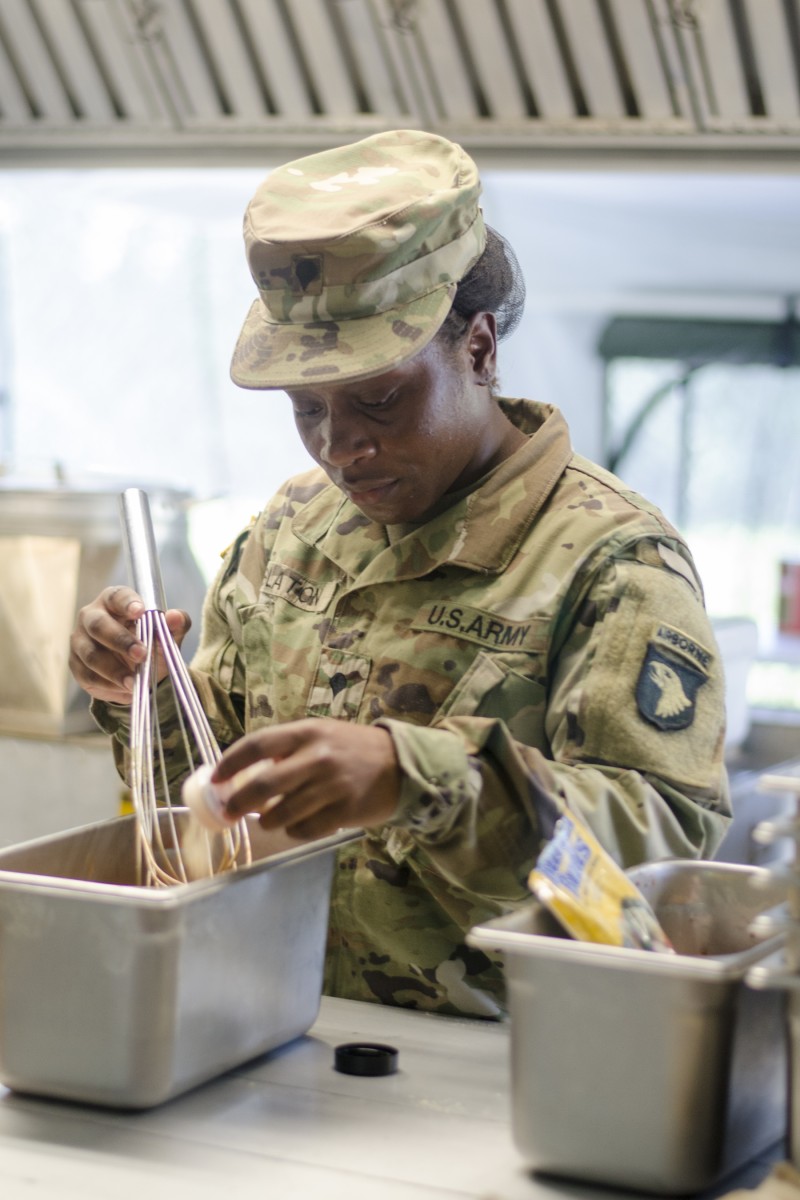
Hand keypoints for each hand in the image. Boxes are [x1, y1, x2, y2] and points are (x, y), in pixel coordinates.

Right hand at [68, 586, 190, 704]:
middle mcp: (92, 616)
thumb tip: (175, 617)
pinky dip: (108, 683)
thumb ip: (176, 624)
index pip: (117, 596)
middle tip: (141, 655)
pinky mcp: (76, 663)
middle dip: (120, 640)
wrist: (138, 673)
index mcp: (115, 601)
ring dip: (114, 669)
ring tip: (135, 681)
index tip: (140, 612)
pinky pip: (88, 674)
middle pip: (98, 624)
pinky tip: (124, 688)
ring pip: (91, 654)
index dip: (127, 603)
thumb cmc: (151, 644)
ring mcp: (80, 640)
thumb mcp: (168, 635)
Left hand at [216, 718, 399, 839]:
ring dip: (266, 820)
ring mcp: (331, 787)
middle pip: (263, 785)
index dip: (230, 763)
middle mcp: (317, 758)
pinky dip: (293, 831)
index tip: (215, 778)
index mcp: (307, 733)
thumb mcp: (320, 734)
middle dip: (237, 802)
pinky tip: (295, 825)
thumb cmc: (352, 748)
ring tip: (266, 819)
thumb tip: (243, 770)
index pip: (257, 745)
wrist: (400, 765)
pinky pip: (304, 830)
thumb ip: (287, 748)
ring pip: (281, 814)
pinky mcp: (343, 813)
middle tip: (228, 811)